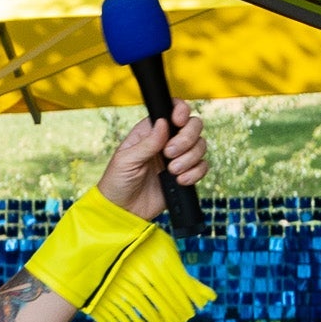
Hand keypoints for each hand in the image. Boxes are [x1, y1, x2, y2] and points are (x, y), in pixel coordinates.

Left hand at [93, 100, 212, 222]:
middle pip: (193, 125)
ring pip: (201, 145)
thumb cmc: (117, 182)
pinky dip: (195, 173)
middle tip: (169, 154)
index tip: (178, 122)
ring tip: (172, 171)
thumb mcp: (126, 160)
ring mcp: (178, 157)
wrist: (124, 211)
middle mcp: (167, 141)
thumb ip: (147, 142)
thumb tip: (163, 122)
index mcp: (151, 131)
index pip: (172, 110)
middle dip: (186, 138)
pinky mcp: (186, 174)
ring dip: (190, 158)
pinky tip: (179, 181)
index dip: (181, 110)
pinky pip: (202, 166)